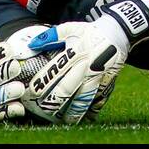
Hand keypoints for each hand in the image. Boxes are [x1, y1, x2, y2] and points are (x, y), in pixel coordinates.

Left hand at [21, 0, 148, 123]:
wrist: (118, 32)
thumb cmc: (90, 31)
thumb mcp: (70, 28)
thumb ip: (50, 36)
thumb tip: (31, 45)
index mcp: (74, 52)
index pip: (53, 72)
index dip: (41, 84)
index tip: (30, 93)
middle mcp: (85, 66)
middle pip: (66, 90)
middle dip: (53, 103)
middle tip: (43, 111)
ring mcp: (98, 75)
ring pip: (83, 99)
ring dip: (72, 112)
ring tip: (63, 120)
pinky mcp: (108, 81)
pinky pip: (98, 100)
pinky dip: (91, 111)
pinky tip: (84, 117)